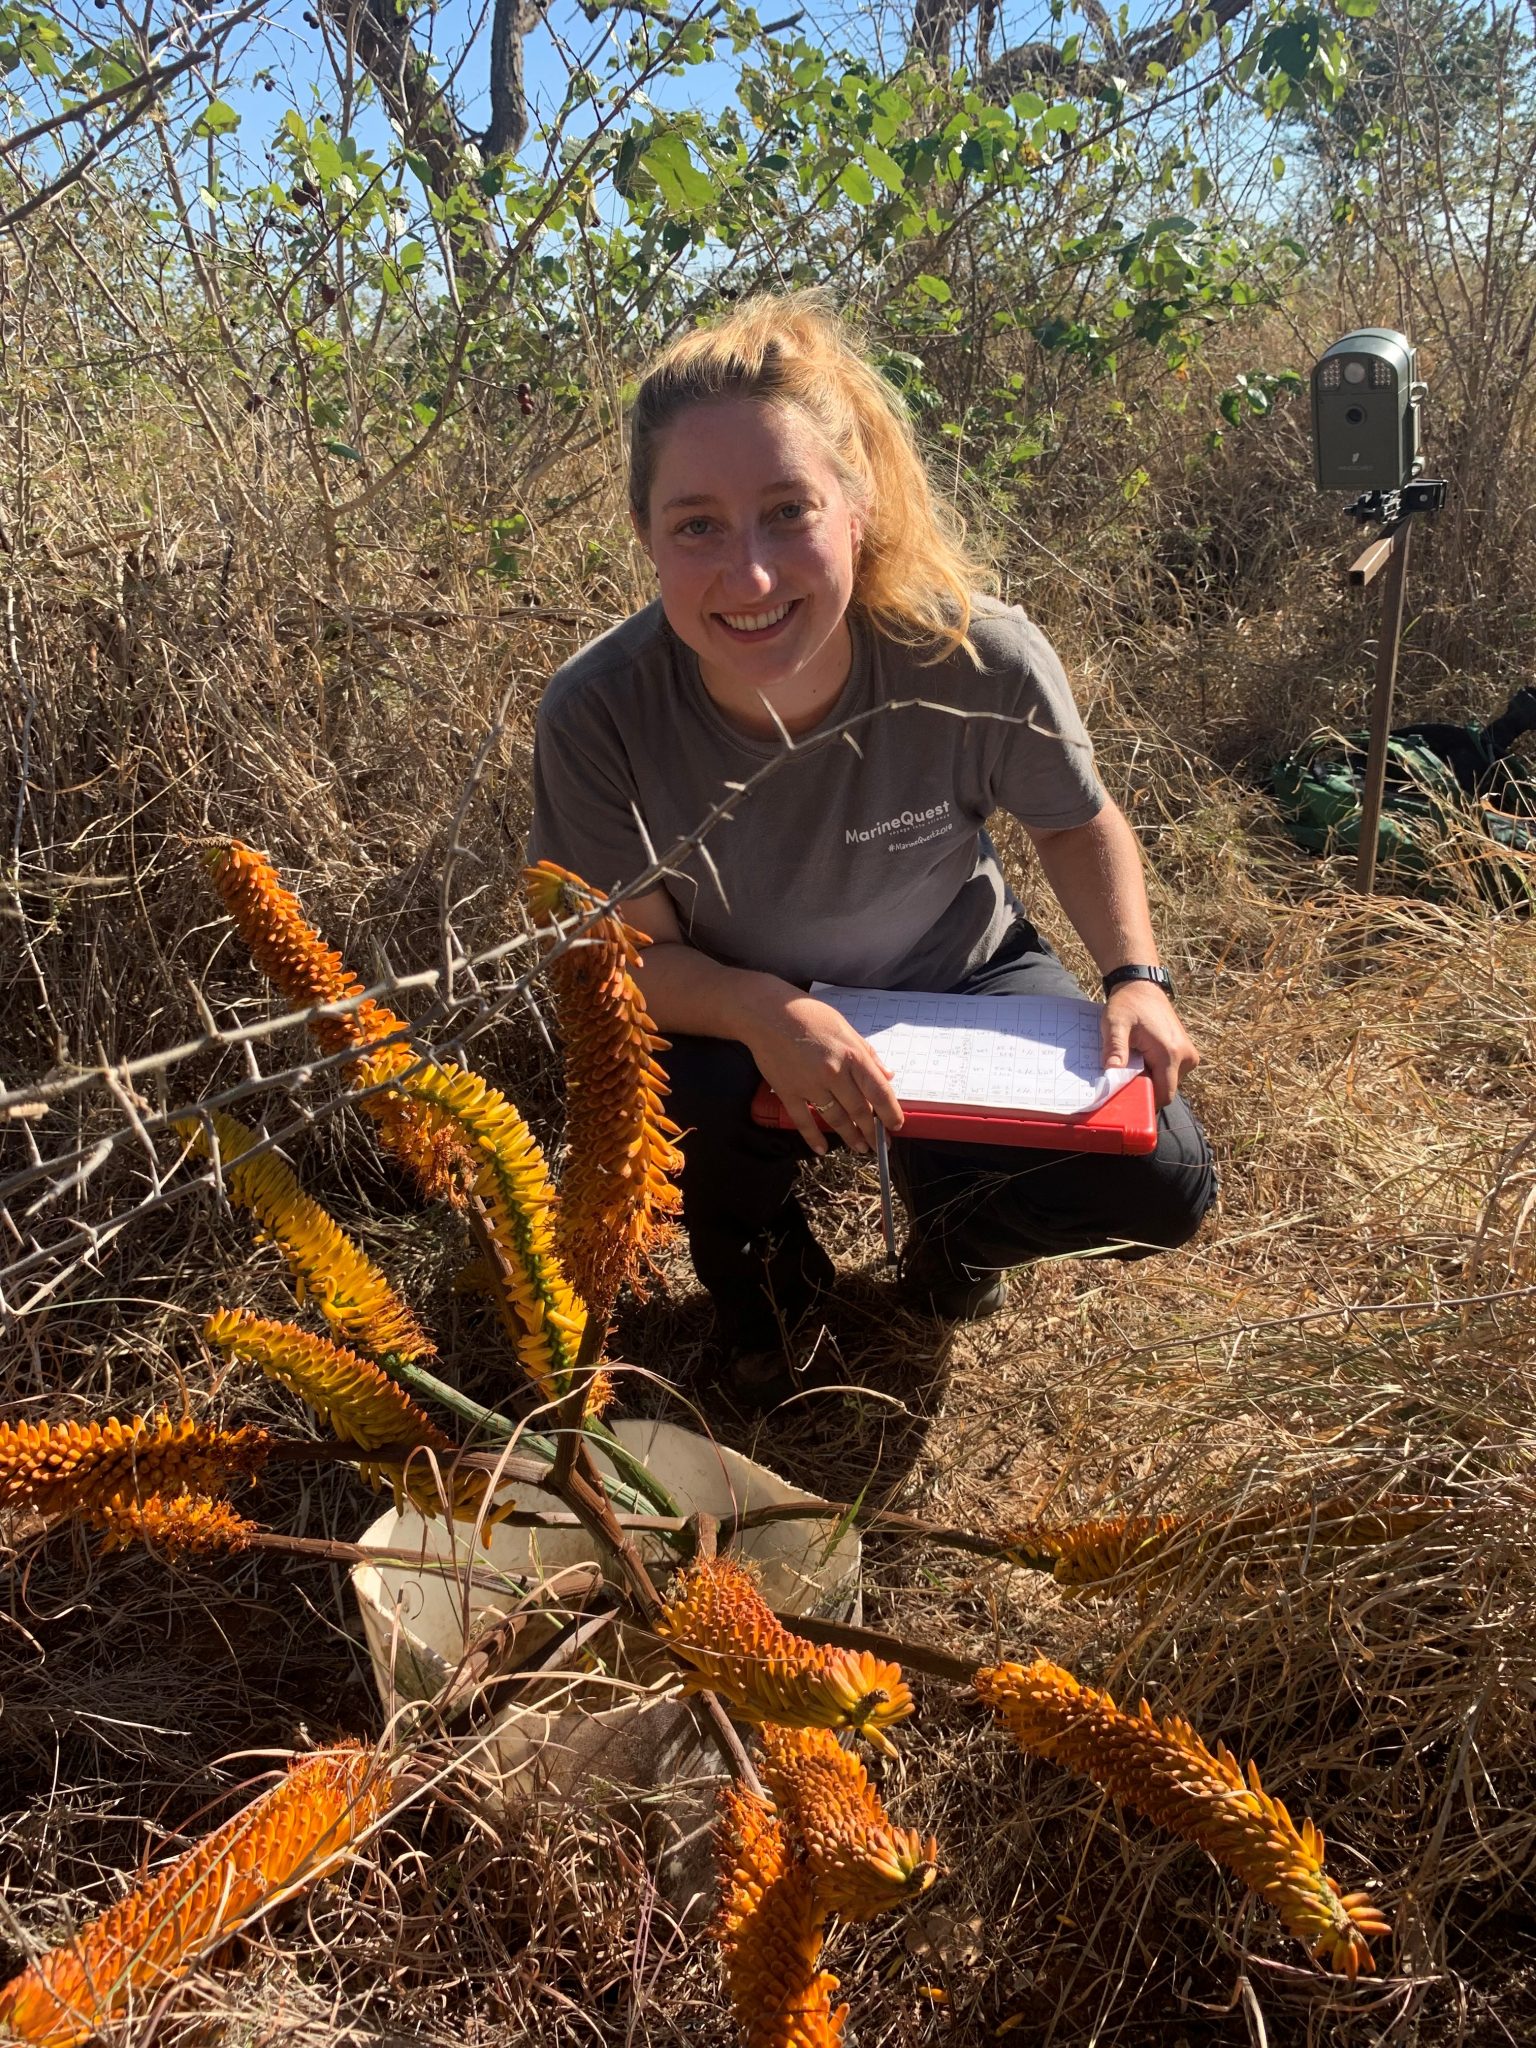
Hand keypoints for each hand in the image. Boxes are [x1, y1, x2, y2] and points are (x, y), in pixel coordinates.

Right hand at [742, 994, 903, 1155]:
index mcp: (852, 1055)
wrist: (768, 1013)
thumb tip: (887, 1075)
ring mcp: (810, 1085)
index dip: (891, 1113)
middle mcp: (834, 1073)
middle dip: (872, 1132)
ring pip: (835, 1119)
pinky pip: (804, 1121)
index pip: (879, 1091)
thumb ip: (867, 1053)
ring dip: (850, 1137)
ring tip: (860, 1148)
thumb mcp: (845, 1028)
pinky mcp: (788, 1092)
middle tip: (881, 1145)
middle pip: (859, 1110)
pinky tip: (822, 1149)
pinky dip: (814, 1138)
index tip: (896, 1125)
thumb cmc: (808, 1015)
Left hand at [1101, 982, 1197, 1108]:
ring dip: (1151, 1077)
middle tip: (1127, 1072)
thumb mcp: (1115, 1024)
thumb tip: (1111, 1072)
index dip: (1145, 1099)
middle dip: (1146, 1087)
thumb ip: (1115, 1048)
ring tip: (1135, 1059)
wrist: (1142, 986)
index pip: (1164, 1095)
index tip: (1127, 1094)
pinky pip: (1171, 1072)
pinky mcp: (1186, 1052)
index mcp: (1170, 1054)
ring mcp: (1189, 1055)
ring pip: (1168, 1082)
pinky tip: (1143, 1056)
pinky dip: (1156, 1070)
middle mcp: (1186, 1057)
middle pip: (1166, 1089)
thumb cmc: (1128, 1004)